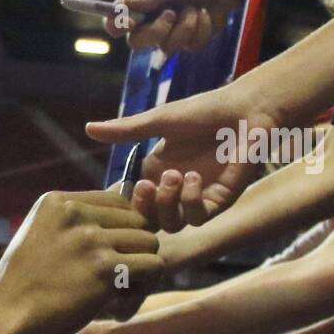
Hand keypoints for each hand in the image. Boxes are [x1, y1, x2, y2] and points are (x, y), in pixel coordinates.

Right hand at [0, 190, 160, 333]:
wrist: (5, 320)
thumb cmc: (23, 286)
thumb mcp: (40, 237)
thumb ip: (75, 219)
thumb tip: (124, 191)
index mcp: (56, 201)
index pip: (117, 200)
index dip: (120, 230)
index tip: (104, 255)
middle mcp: (74, 214)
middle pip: (137, 220)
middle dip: (132, 249)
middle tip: (114, 277)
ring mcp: (90, 240)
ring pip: (150, 242)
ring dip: (141, 269)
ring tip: (118, 290)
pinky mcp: (105, 270)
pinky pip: (154, 267)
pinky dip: (144, 286)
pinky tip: (120, 301)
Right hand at [87, 89, 275, 228]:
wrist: (246, 109)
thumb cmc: (205, 111)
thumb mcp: (158, 121)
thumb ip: (125, 131)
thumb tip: (87, 127)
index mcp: (157, 172)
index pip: (134, 200)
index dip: (128, 200)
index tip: (128, 186)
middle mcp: (174, 189)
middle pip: (149, 220)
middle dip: (145, 207)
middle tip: (148, 186)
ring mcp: (196, 197)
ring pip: (171, 224)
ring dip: (168, 204)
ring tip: (175, 176)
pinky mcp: (219, 201)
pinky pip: (198, 217)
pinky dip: (190, 201)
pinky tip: (193, 178)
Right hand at [107, 0, 242, 52]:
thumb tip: (128, 7)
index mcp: (138, 2)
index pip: (114, 22)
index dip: (116, 26)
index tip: (130, 22)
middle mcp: (149, 21)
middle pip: (136, 43)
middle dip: (156, 31)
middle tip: (171, 13)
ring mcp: (169, 33)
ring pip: (166, 46)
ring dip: (185, 26)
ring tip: (195, 7)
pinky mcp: (188, 41)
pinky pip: (190, 46)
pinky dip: (201, 28)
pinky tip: (205, 14)